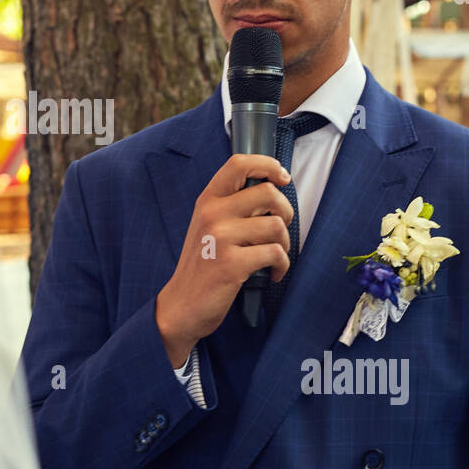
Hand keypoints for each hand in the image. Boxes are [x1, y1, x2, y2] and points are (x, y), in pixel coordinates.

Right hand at [155, 154, 292, 365]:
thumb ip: (232, 207)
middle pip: (268, 194)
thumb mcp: (208, 226)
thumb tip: (271, 191)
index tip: (281, 177)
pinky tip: (272, 273)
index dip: (267, 165)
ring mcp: (220, 238)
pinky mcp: (232, 264)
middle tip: (280, 229)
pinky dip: (281, 266)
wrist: (182, 304)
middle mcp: (212, 214)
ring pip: (277, 226)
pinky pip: (275, 254)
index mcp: (207, 201)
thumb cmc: (202, 265)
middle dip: (286, 212)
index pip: (238, 164)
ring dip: (285, 244)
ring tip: (274, 256)